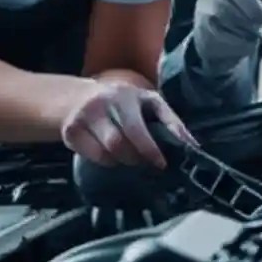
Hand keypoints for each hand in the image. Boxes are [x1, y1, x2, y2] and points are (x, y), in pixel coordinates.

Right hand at [61, 80, 196, 169]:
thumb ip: (170, 121)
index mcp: (124, 96)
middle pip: (118, 145)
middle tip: (145, 164)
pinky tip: (112, 156)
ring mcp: (82, 118)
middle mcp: (100, 105)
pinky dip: (106, 162)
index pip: (135, 129)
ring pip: (105, 154)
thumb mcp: (149, 103)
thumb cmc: (125, 103)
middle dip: (135, 159)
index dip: (149, 150)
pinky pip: (93, 157)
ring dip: (122, 162)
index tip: (160, 164)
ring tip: (130, 159)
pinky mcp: (70, 132)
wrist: (80, 98)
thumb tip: (192, 146)